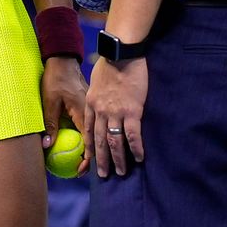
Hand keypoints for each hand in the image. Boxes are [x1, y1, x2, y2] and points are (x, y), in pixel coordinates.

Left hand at [40, 56, 90, 174]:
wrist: (63, 59)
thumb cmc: (55, 78)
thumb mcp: (50, 101)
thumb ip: (50, 123)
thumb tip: (46, 145)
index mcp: (83, 112)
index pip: (88, 141)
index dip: (87, 158)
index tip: (80, 170)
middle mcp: (90, 112)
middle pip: (93, 140)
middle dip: (88, 158)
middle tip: (79, 172)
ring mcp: (90, 109)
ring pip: (91, 133)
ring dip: (86, 148)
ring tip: (78, 162)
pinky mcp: (86, 106)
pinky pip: (86, 125)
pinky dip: (82, 136)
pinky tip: (75, 143)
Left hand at [86, 56, 146, 177]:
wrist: (121, 52)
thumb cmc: (110, 63)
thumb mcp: (94, 81)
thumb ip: (95, 96)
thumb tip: (96, 102)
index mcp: (90, 105)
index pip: (87, 132)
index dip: (89, 148)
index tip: (90, 160)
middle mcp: (100, 112)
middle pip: (99, 141)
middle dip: (101, 160)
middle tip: (104, 175)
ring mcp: (115, 113)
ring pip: (114, 141)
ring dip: (118, 159)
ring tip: (120, 172)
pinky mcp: (132, 110)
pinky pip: (132, 135)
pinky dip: (135, 148)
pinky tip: (139, 158)